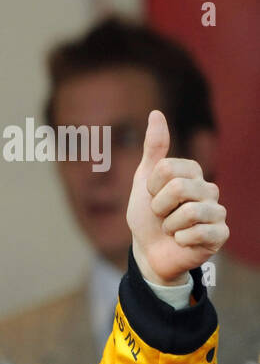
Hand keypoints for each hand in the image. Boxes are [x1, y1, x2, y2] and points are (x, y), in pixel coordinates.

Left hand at [127, 110, 228, 285]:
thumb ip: (153, 148)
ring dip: (169, 225)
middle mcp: (209, 189)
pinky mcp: (220, 235)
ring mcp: (217, 212)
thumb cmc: (147, 215)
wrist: (149, 251)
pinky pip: (198, 233)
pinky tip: (182, 241)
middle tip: (161, 215)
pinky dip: (181, 239)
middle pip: (178, 188)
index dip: (151, 186)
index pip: (168, 168)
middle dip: (159, 206)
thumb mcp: (144, 179)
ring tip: (171, 229)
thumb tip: (156, 112)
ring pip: (189, 211)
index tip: (151, 196)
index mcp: (193, 173)